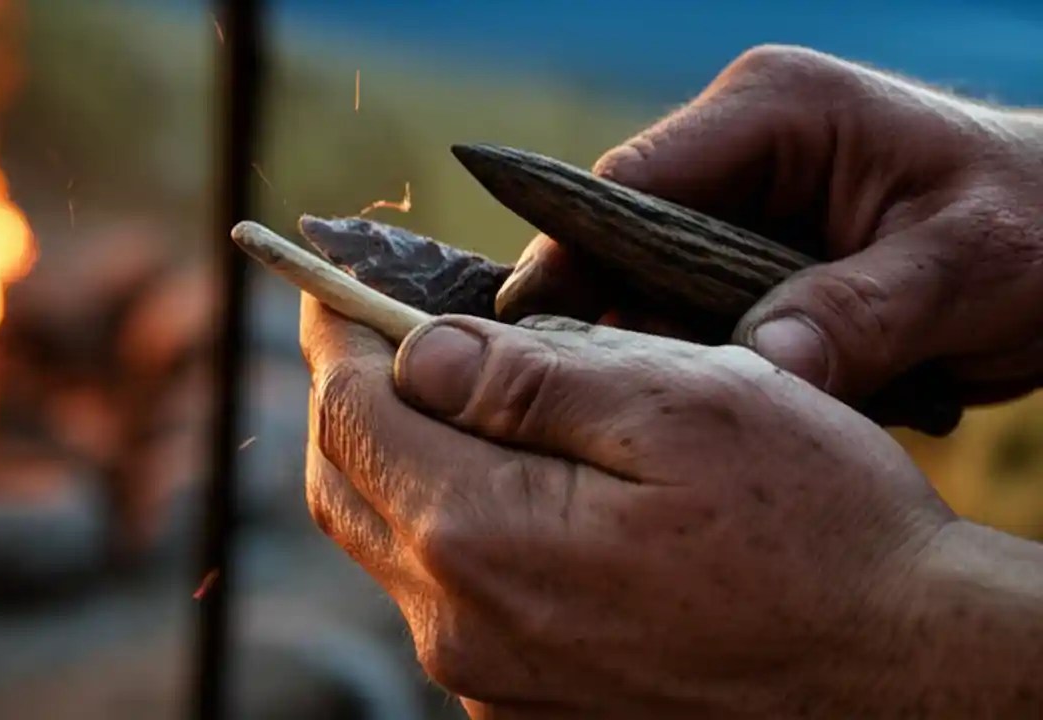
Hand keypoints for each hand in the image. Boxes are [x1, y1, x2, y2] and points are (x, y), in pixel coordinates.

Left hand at [300, 295, 1042, 716]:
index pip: (349, 412)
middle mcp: (460, 624)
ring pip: (390, 540)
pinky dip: (446, 523)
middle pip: (346, 481)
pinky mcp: (523, 702)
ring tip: (448, 394)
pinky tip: (505, 483)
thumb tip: (420, 353)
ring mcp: (487, 678)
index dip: (332, 333)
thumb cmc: (813, 530)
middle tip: (374, 329)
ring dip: (397, 458)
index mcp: (481, 535)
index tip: (333, 282)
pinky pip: (444, 597)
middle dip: (348, 393)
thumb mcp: (683, 408)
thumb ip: (528, 381)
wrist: (894, 677)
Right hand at [497, 45, 1042, 408]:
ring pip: (653, 283)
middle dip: (611, 317)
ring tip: (648, 418)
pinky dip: (699, 358)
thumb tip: (767, 370)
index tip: (538, 338)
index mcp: (773, 108)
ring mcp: (744, 202)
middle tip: (586, 403)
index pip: (631, 183)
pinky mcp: (755, 255)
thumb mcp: (969, 266)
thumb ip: (864, 313)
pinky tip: (699, 408)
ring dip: (659, 348)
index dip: (574, 261)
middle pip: (623, 238)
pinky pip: (695, 310)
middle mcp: (742, 147)